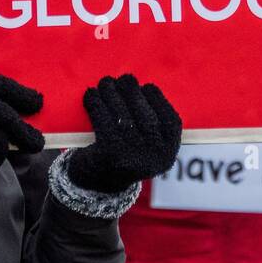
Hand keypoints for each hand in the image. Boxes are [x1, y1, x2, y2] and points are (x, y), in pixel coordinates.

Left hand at [67, 74, 181, 192]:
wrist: (95, 184)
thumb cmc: (124, 153)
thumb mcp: (145, 143)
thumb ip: (151, 120)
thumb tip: (142, 86)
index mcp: (167, 155)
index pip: (170, 121)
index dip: (158, 100)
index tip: (146, 87)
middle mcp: (153, 158)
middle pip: (146, 117)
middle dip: (134, 93)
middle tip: (124, 78)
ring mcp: (132, 157)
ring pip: (123, 117)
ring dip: (112, 94)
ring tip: (106, 82)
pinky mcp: (109, 155)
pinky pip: (103, 121)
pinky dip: (96, 104)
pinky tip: (91, 95)